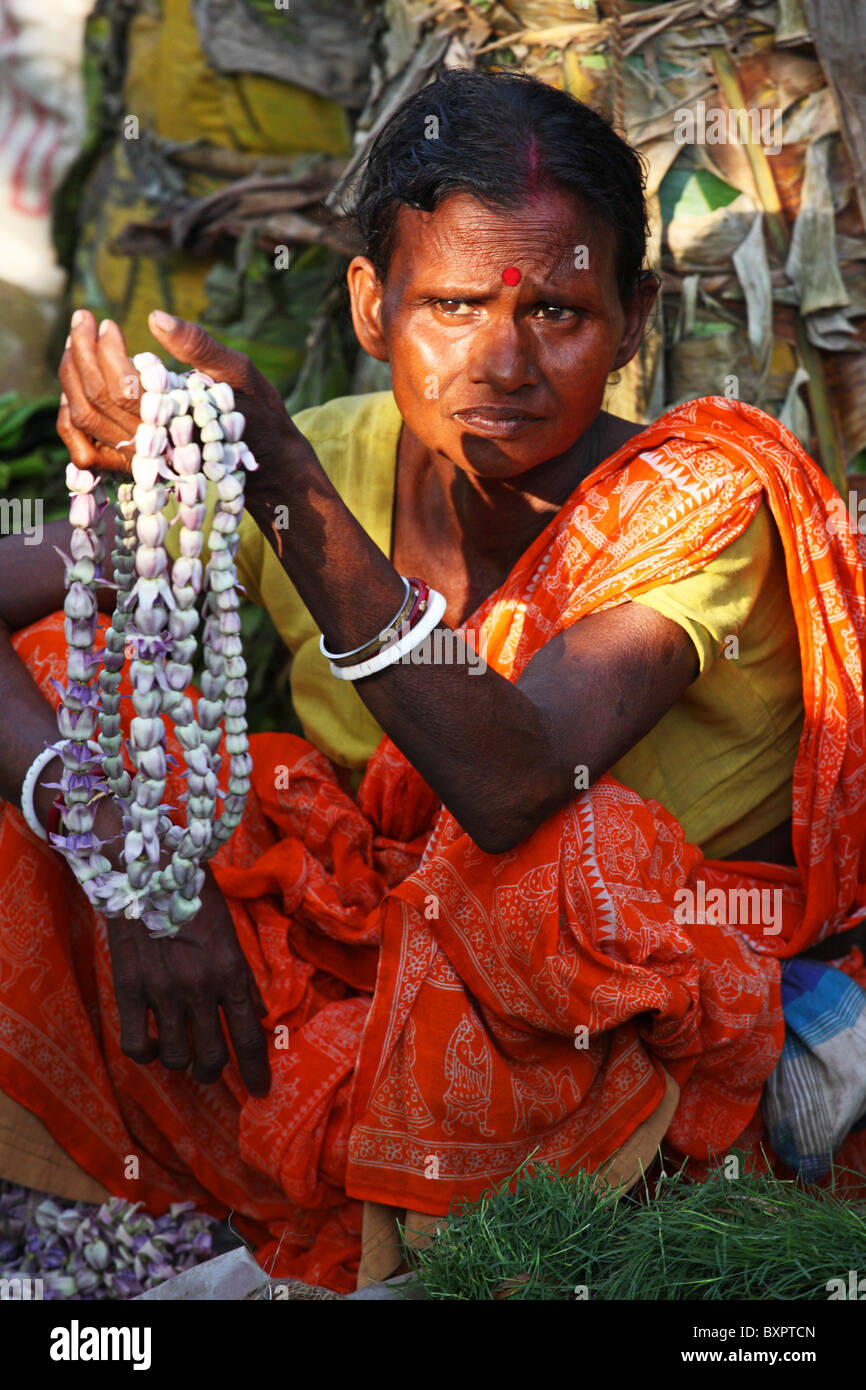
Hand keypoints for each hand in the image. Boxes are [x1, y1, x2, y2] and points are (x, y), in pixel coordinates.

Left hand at [57, 308, 298, 480]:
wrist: (265, 463)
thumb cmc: (257, 412)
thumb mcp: (239, 372)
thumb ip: (199, 345)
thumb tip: (155, 317)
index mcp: (177, 422)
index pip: (123, 386)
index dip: (106, 350)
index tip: (106, 322)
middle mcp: (153, 447)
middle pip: (95, 400)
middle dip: (81, 354)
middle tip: (81, 320)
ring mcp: (140, 460)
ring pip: (85, 420)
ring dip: (71, 378)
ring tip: (74, 343)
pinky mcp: (134, 466)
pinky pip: (87, 448)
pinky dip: (71, 418)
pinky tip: (75, 386)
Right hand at [106, 863, 270, 1095]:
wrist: (146, 869)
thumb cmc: (194, 896)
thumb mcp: (230, 933)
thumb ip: (244, 978)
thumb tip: (260, 1016)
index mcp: (230, 971)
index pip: (249, 1036)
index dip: (256, 1070)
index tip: (260, 1091)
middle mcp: (199, 987)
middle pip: (211, 1056)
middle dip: (214, 1071)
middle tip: (211, 1068)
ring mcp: (161, 991)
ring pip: (176, 1056)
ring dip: (182, 1063)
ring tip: (181, 1052)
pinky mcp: (128, 989)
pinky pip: (136, 1044)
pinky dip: (147, 1054)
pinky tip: (152, 1045)